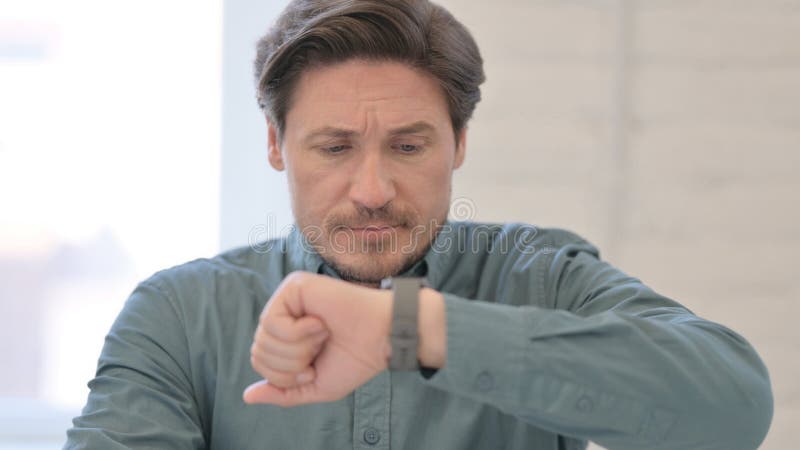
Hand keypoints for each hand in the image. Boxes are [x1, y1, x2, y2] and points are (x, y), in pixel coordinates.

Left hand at [243, 271, 392, 406]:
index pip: (260, 360)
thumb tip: (248, 396)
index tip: (313, 368)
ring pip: (263, 337)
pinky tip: (319, 323)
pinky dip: (298, 333)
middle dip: (291, 364)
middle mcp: (284, 312)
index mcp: (287, 334)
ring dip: (297, 348)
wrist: (381, 339)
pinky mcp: (294, 286)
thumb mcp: (315, 386)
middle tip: (319, 350)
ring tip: (322, 335)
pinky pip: (273, 321)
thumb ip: (282, 392)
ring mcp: (288, 297)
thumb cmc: (355, 359)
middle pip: (258, 350)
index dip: (284, 375)